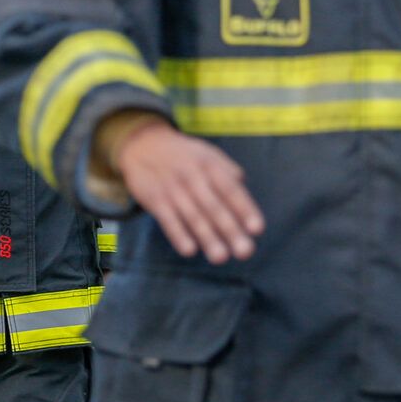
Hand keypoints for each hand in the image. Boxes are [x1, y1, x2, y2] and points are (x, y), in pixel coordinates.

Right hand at [113, 121, 263, 264]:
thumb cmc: (184, 155)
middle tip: (245, 252)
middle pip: (213, 207)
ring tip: (221, 257)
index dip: (244, 209)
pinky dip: (178, 235)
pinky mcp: (154, 199)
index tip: (257, 229)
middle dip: (230, 230)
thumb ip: (227, 170)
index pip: (230, 189)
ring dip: (207, 238)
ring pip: (192, 216)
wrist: (143, 143)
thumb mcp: (207, 153)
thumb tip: (244, 185)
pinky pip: (168, 219)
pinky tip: (189, 251)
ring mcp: (172, 189)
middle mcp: (192, 176)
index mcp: (210, 165)